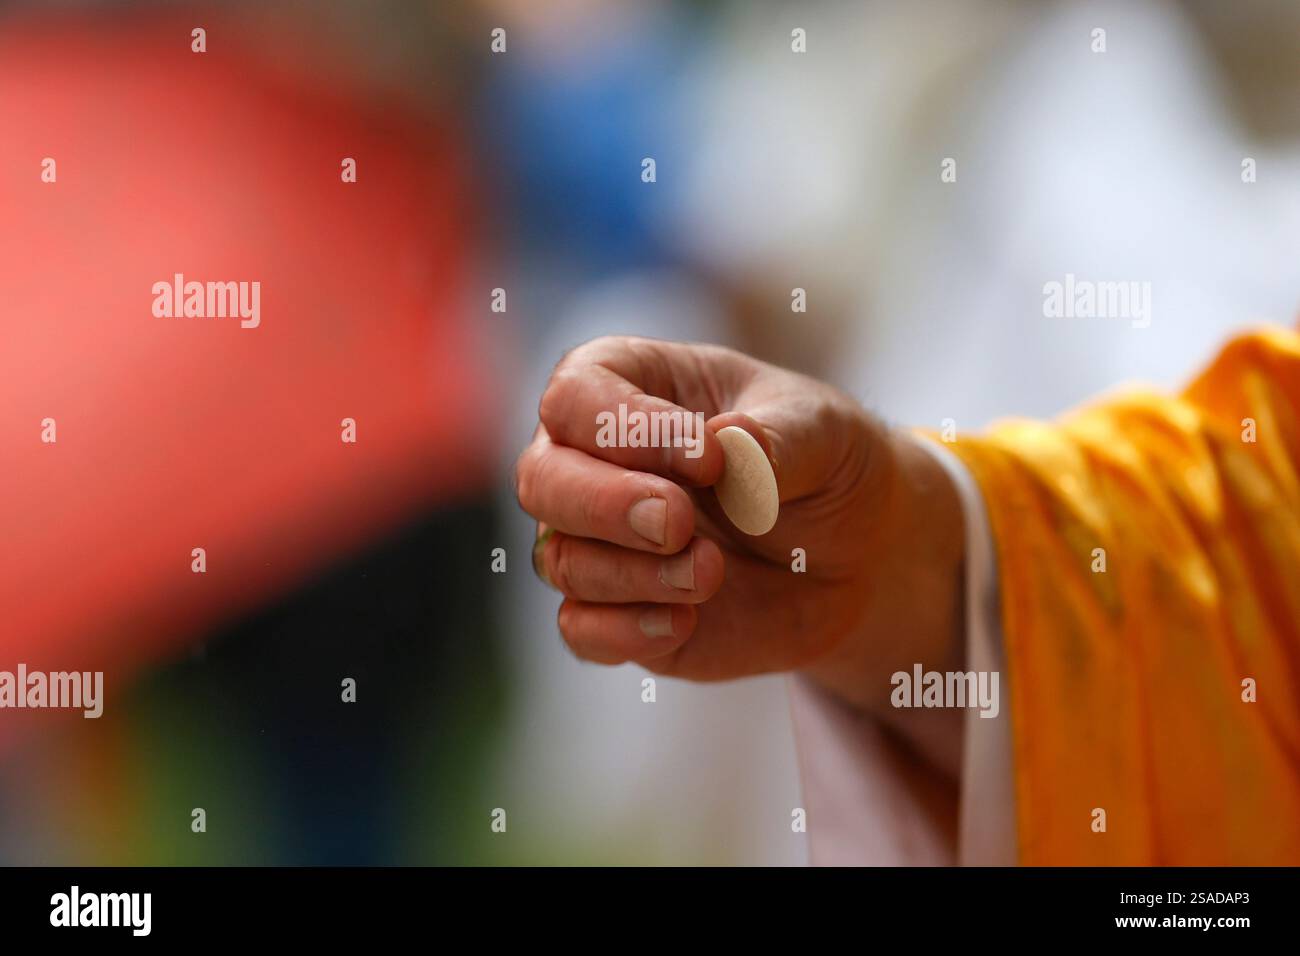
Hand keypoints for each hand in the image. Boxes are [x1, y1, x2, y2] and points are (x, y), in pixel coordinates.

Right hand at [516, 336, 966, 772]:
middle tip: (680, 522)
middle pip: (541, 479)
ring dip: (633, 573)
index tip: (708, 458)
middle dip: (605, 505)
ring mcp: (600, 542)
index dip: (625, 428)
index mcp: (630, 387)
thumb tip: (729, 443)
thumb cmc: (823, 464)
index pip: (577, 396)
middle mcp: (593, 462)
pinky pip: (581, 630)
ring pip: (559, 560)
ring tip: (713, 570)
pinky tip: (686, 622)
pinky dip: (625, 631)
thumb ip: (779, 438)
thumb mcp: (824, 432)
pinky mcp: (617, 612)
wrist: (855, 553)